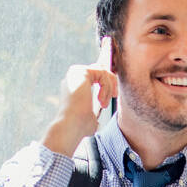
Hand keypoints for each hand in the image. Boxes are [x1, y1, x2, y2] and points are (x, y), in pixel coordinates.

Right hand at [45, 38, 116, 155]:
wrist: (71, 127)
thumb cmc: (79, 126)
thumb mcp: (91, 116)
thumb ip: (94, 111)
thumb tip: (96, 121)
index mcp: (74, 85)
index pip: (93, 72)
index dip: (105, 67)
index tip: (112, 59)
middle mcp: (73, 76)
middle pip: (100, 68)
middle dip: (111, 80)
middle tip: (115, 94)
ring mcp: (76, 72)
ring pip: (103, 71)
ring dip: (108, 88)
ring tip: (104, 104)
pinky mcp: (82, 72)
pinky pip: (103, 73)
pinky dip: (106, 87)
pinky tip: (101, 100)